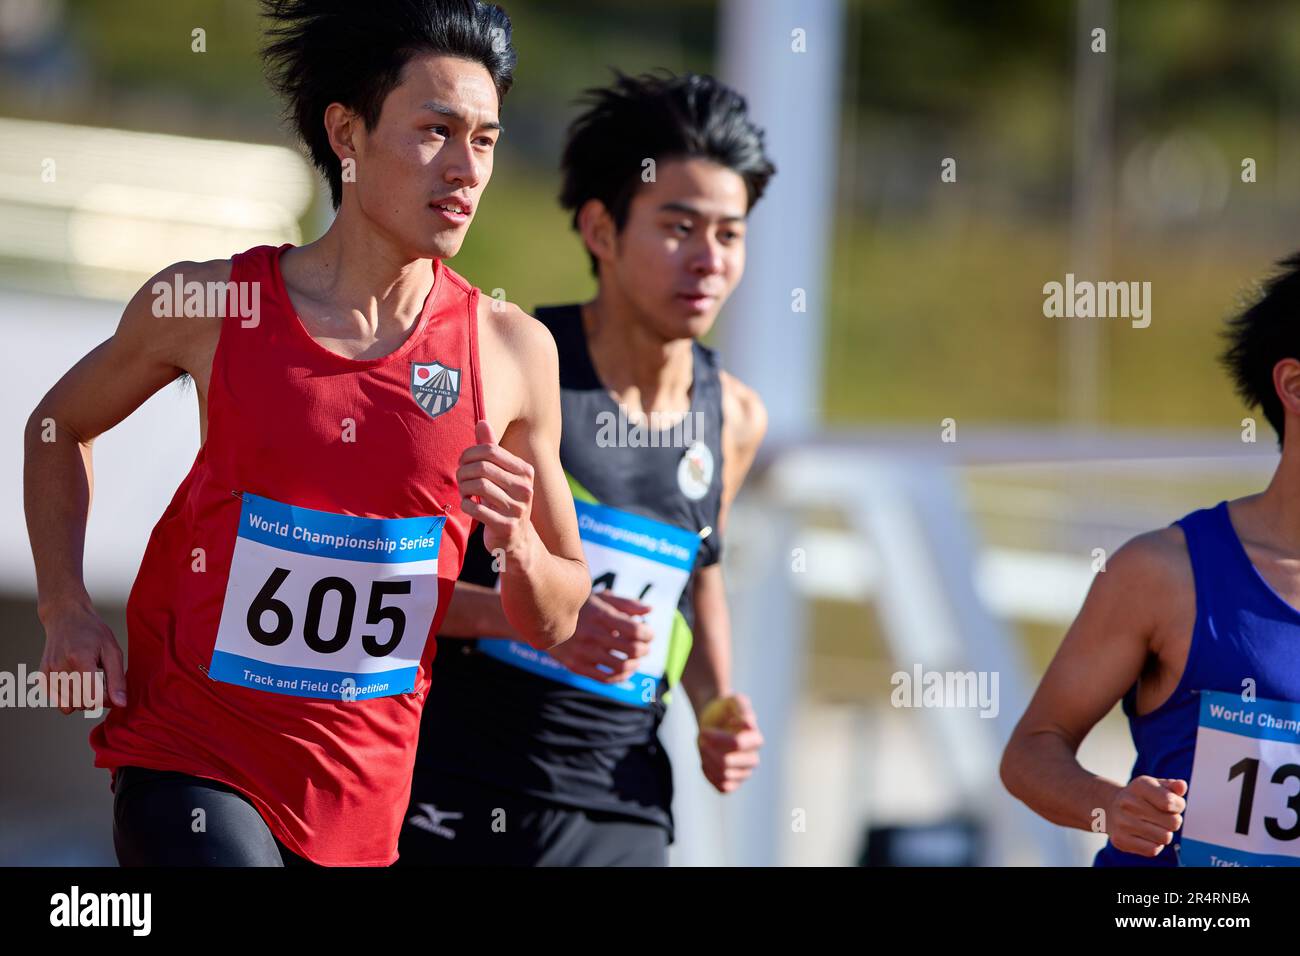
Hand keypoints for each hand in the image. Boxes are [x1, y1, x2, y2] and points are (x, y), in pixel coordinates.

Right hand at [38, 601, 125, 712]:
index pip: (93, 698)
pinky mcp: (42, 677)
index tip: (111, 688)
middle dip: (96, 699)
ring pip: (69, 707)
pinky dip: (70, 698)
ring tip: (89, 682)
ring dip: (83, 700)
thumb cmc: (92, 632)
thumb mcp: (112, 650)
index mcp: (80, 659)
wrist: (65, 617)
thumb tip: (121, 704)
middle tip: (102, 683)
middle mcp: (60, 668)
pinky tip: (77, 683)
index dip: (106, 699)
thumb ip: (117, 679)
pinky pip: (58, 702)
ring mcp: (48, 673)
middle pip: (82, 704)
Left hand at [457, 419, 534, 556]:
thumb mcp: (500, 475)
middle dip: (464, 471)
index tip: (462, 462)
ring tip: (463, 492)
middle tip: (459, 478)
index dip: (469, 453)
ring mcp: (518, 509)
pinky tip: (468, 505)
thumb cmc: (503, 501)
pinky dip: (466, 505)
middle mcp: (525, 489)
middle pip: (483, 468)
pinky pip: (476, 509)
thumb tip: (481, 421)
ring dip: (463, 488)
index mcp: (525, 471)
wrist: (516, 540)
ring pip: (479, 487)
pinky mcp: (507, 527)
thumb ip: (491, 449)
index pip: (491, 450)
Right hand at [547, 592, 653, 681]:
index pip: (635, 630)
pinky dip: (621, 677)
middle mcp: (593, 635)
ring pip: (621, 666)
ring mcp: (584, 652)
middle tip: (645, 647)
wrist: (543, 619)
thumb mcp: (601, 598)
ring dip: (635, 664)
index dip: (648, 633)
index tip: (649, 633)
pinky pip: (605, 678)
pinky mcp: (576, 666)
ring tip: (636, 660)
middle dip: (645, 649)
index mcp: (601, 615)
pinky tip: (625, 670)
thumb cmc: (581, 607)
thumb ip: (626, 604)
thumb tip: (650, 610)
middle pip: (632, 649)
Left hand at [697, 693, 762, 793]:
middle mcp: (753, 758)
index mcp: (755, 739)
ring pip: (724, 775)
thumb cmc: (725, 710)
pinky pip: (723, 787)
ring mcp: (744, 773)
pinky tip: (705, 762)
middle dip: (708, 751)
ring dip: (706, 760)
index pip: (737, 744)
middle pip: (727, 763)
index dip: (717, 738)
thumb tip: (749, 724)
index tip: (704, 730)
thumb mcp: (733, 701)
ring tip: (702, 747)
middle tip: (701, 739)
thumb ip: (742, 707)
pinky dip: (710, 775)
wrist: (715, 720)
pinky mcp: (734, 783)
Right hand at [1104, 776, 1186, 856]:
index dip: (1178, 806)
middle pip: (1173, 823)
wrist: (1111, 808)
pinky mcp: (1120, 840)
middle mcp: (1127, 803)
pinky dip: (1154, 845)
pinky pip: (1153, 850)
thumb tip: (1181, 786)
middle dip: (1173, 821)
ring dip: (1164, 834)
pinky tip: (1146, 836)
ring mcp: (1122, 822)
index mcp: (1139, 786)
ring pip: (1165, 838)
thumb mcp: (1156, 787)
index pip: (1170, 802)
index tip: (1171, 804)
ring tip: (1154, 826)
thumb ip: (1172, 787)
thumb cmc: (1142, 798)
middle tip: (1162, 817)